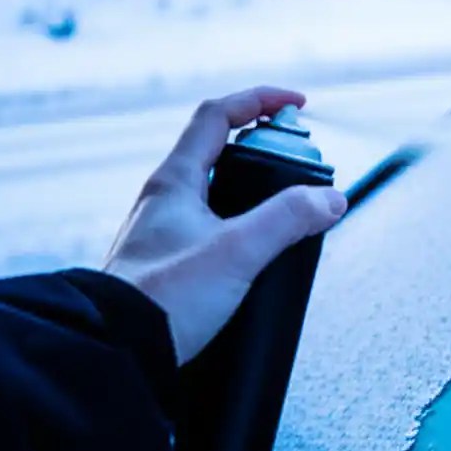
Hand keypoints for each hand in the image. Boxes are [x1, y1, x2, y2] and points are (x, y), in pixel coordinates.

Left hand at [104, 87, 346, 364]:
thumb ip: (288, 220)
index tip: (297, 106)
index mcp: (175, 181)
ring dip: (258, 195)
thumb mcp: (238, 252)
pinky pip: (215, 230)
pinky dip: (246, 229)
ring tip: (290, 214)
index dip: (259, 100)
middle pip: (220, 152)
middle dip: (266, 151)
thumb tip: (329, 199)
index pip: (217, 115)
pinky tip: (262, 253)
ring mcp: (167, 232)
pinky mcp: (173, 265)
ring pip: (219, 194)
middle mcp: (167, 201)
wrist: (120, 349)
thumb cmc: (163, 299)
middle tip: (300, 167)